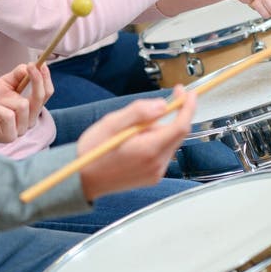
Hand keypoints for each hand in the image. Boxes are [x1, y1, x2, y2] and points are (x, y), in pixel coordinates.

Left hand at [0, 62, 52, 144]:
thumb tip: (31, 66)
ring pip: (23, 105)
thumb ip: (19, 74)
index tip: (41, 63)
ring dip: (6, 100)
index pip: (46, 93)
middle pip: (40, 98)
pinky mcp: (10, 136)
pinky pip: (9, 115)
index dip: (46, 77)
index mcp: (32, 107)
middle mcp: (30, 119)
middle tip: (29, 66)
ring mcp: (21, 129)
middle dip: (36, 80)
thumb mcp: (6, 83)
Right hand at [77, 90, 194, 200]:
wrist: (83, 179)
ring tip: (132, 132)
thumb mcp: (111, 123)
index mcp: (148, 149)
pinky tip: (134, 142)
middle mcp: (156, 164)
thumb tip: (162, 105)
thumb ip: (138, 112)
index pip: (181, 126)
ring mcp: (156, 172)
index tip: (185, 92)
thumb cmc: (93, 151)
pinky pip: (162, 152)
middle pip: (177, 133)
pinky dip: (155, 141)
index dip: (187, 106)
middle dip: (169, 117)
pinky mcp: (152, 176)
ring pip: (169, 142)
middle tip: (148, 109)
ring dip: (159, 130)